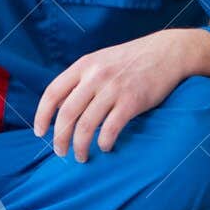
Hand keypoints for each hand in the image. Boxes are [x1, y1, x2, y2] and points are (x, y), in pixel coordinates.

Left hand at [34, 28, 209, 162]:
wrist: (168, 52)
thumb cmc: (132, 61)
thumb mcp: (102, 61)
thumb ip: (82, 80)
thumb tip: (61, 106)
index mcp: (84, 66)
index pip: (53, 93)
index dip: (42, 116)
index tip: (40, 133)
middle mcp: (95, 76)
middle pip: (67, 114)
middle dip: (60, 138)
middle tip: (60, 152)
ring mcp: (114, 88)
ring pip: (86, 125)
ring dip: (80, 146)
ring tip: (81, 157)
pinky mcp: (132, 101)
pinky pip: (110, 129)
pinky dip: (104, 142)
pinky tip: (105, 147)